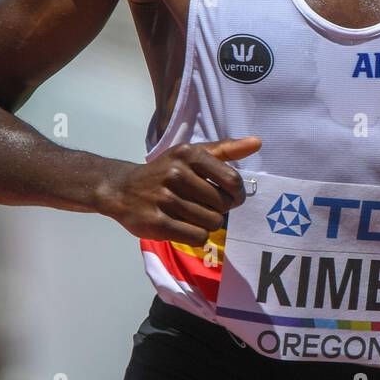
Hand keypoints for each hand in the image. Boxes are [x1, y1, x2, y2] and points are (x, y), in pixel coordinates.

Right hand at [97, 136, 261, 245]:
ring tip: (191, 215)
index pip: (233, 181)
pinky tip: (184, 226)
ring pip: (211, 223)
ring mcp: (164, 198)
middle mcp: (176, 173)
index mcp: (189, 154)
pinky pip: (196, 236)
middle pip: (223, 205)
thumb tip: (257, 142)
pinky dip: (196, 235)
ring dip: (206, 224)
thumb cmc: (165, 172)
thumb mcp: (192, 154)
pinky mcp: (156, 222)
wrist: (122, 189)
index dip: (236, 195)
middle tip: (204, 206)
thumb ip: (226, 149)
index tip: (229, 197)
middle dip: (219, 210)